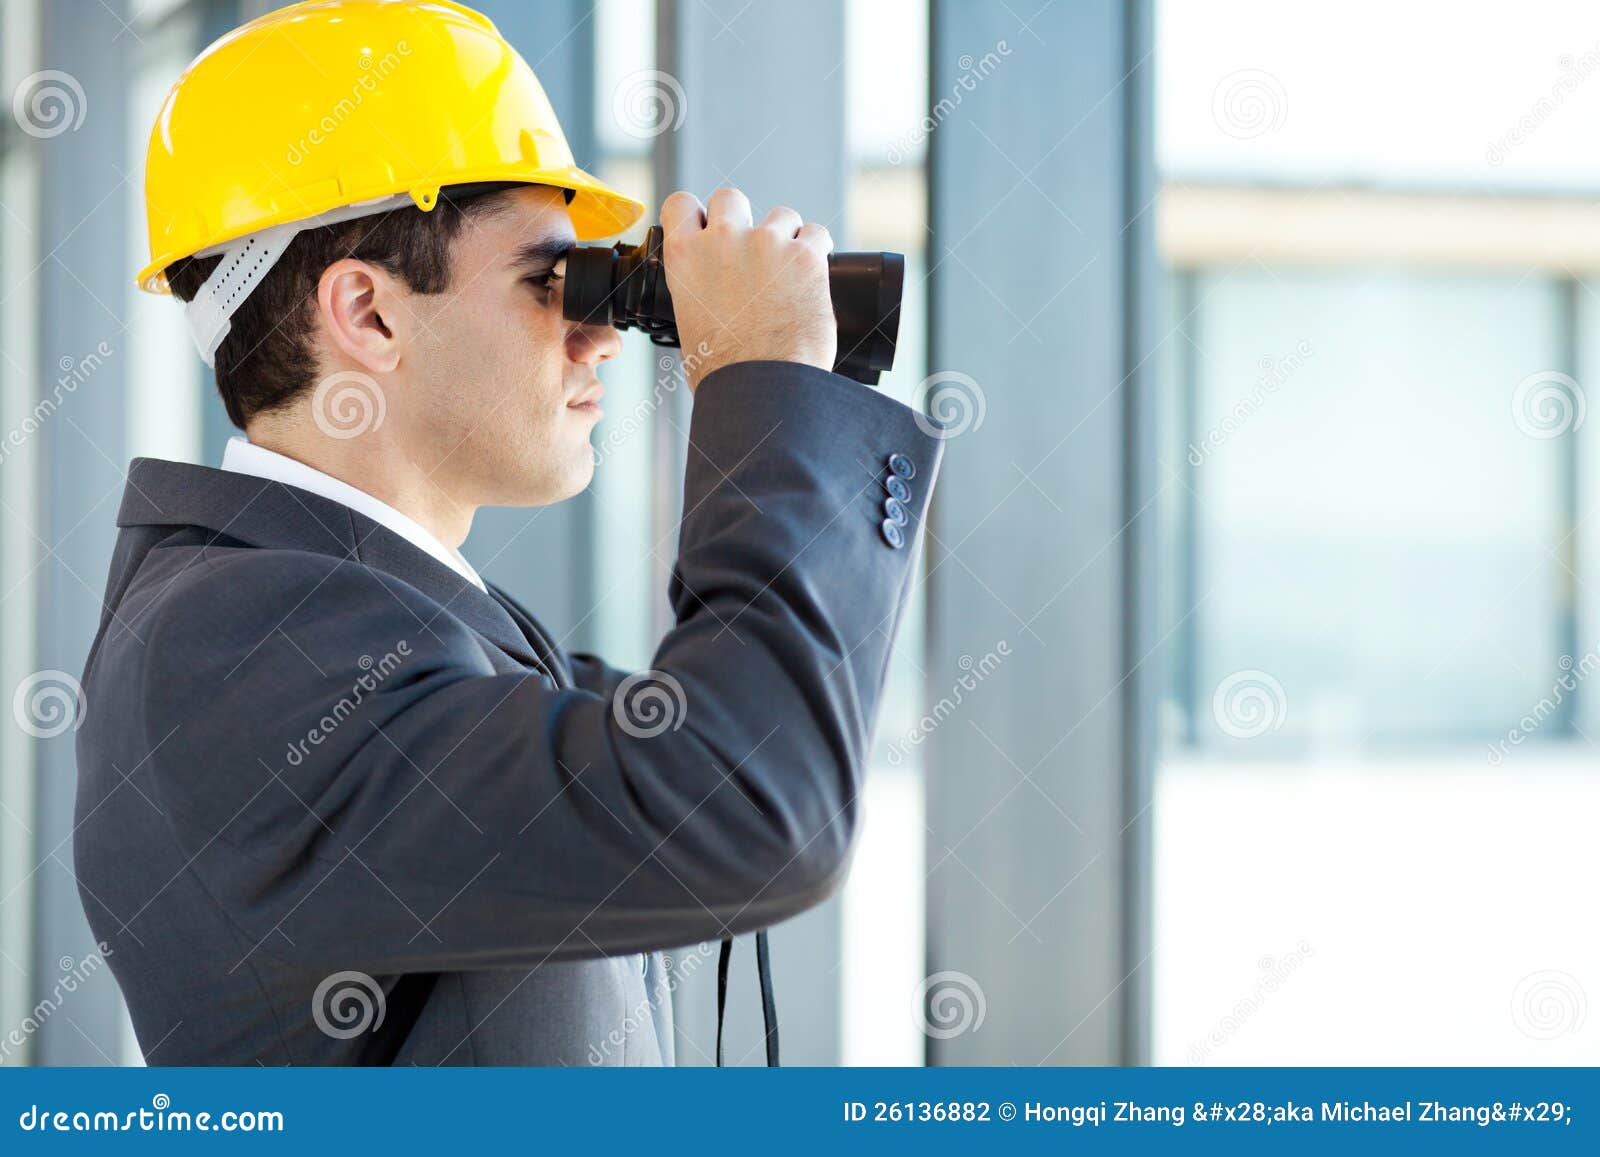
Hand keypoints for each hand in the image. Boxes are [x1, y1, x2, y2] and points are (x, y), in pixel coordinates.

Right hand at [658, 188, 835, 390]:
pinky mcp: (805, 257)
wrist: (763, 389)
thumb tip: (710, 298)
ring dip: (785, 236)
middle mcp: (722, 241)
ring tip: (788, 272)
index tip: (706, 228)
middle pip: (729, 197)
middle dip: (741, 218)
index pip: (680, 204)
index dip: (696, 214)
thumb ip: (697, 294)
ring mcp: (766, 244)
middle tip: (751, 251)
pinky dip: (816, 250)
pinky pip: (816, 234)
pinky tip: (812, 274)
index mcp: (685, 258)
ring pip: (780, 214)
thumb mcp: (689, 325)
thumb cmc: (724, 372)